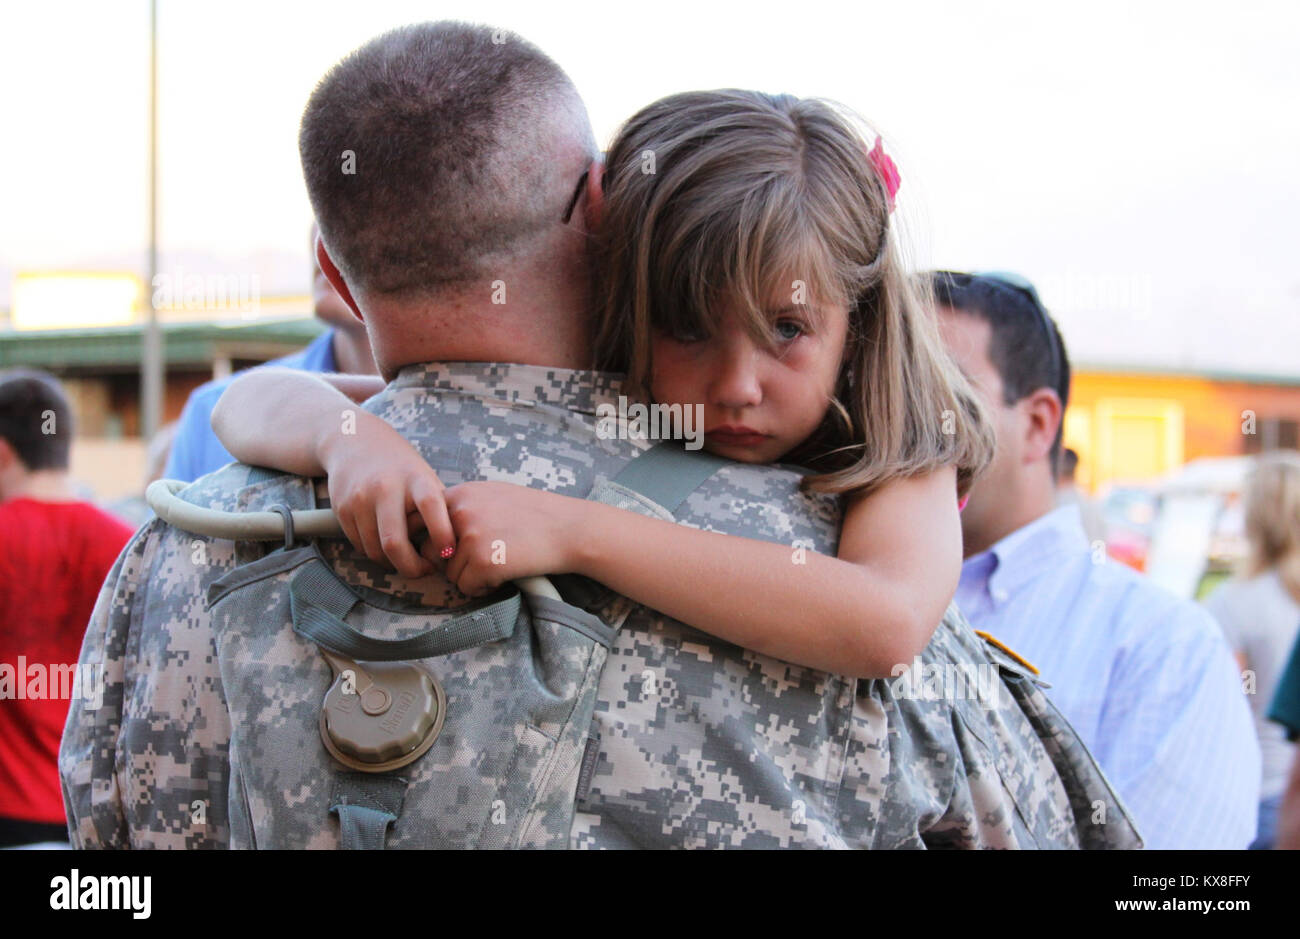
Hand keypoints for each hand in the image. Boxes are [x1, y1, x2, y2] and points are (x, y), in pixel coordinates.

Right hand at [318, 412, 454, 577]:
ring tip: (407, 559)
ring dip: (393, 564)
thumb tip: (455, 545)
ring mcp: (361, 499)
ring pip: (375, 550)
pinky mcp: (343, 509)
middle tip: (425, 571)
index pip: (431, 507)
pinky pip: (360, 546)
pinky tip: (385, 545)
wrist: (353, 441)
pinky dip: (375, 553)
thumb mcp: (423, 476)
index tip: (449, 553)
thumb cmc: (399, 465)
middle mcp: (386, 488)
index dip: (442, 533)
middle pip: (394, 543)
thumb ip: (436, 506)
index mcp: (415, 478)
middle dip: (412, 568)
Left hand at [442, 481, 585, 596]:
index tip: (458, 548)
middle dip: (452, 562)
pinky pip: (466, 587)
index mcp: (461, 494)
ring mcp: (471, 538)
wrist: (570, 528)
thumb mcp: (494, 495)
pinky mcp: (484, 562)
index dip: (440, 542)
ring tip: (497, 567)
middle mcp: (461, 513)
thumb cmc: (536, 514)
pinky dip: (482, 589)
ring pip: (450, 573)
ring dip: (470, 577)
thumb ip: (464, 506)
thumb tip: (434, 527)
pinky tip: (502, 577)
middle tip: (480, 562)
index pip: (425, 525)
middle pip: (432, 551)